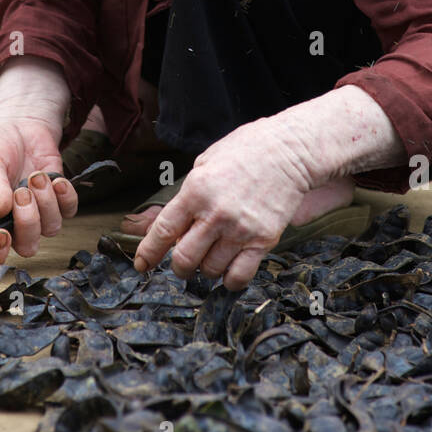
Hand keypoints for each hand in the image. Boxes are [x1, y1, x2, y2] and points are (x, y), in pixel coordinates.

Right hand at [0, 56, 75, 267]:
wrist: (20, 123)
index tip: (1, 235)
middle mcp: (16, 220)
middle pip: (28, 245)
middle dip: (28, 222)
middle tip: (22, 192)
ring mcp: (40, 210)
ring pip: (51, 228)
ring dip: (46, 203)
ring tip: (36, 176)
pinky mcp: (59, 197)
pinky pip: (70, 210)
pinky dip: (65, 195)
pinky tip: (54, 178)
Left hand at [132, 113, 314, 290]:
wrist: (289, 152)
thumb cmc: (247, 151)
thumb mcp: (206, 162)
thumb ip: (189, 193)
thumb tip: (174, 225)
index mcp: (196, 191)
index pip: (163, 231)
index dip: (148, 253)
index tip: (142, 264)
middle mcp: (215, 214)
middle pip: (184, 260)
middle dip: (179, 267)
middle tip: (183, 263)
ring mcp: (240, 230)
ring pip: (210, 270)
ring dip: (205, 270)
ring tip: (211, 258)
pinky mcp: (263, 240)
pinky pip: (239, 276)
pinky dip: (230, 280)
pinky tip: (229, 271)